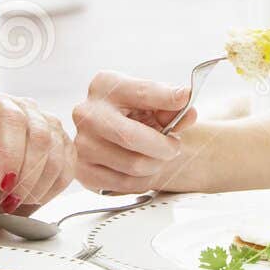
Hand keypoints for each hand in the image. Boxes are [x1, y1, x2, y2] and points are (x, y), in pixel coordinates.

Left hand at [0, 93, 73, 227]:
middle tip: (10, 200)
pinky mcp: (62, 145)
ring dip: (39, 185)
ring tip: (17, 201)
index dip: (12, 153)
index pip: (10, 120)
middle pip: (40, 135)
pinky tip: (33, 197)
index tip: (5, 184)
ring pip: (58, 151)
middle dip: (27, 176)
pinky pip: (68, 166)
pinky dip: (52, 188)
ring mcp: (46, 125)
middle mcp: (23, 109)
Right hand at [74, 71, 195, 193]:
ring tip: (158, 157)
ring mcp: (81, 144)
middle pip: (131, 137)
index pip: (142, 92)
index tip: (185, 99)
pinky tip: (145, 170)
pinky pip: (124, 183)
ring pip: (132, 164)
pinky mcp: (83, 171)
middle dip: (163, 147)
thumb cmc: (135, 114)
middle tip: (174, 147)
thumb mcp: (153, 103)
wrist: (111, 135)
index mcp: (105, 85)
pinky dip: (143, 180)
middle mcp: (86, 113)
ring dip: (156, 165)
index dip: (167, 98)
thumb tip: (187, 107)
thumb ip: (172, 105)